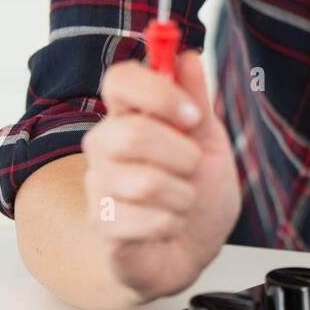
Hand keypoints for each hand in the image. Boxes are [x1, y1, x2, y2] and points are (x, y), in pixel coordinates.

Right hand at [82, 51, 241, 301]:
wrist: (190, 252)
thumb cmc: (198, 194)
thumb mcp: (210, 143)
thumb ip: (197, 101)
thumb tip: (188, 57)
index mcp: (130, 116)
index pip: (120, 80)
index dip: (157, 91)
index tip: (192, 113)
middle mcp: (106, 146)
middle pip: (133, 133)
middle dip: (183, 155)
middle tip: (193, 168)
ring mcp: (99, 186)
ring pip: (146, 182)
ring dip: (183, 196)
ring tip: (183, 201)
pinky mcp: (103, 226)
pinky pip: (147, 220)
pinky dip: (174, 224)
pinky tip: (169, 225)